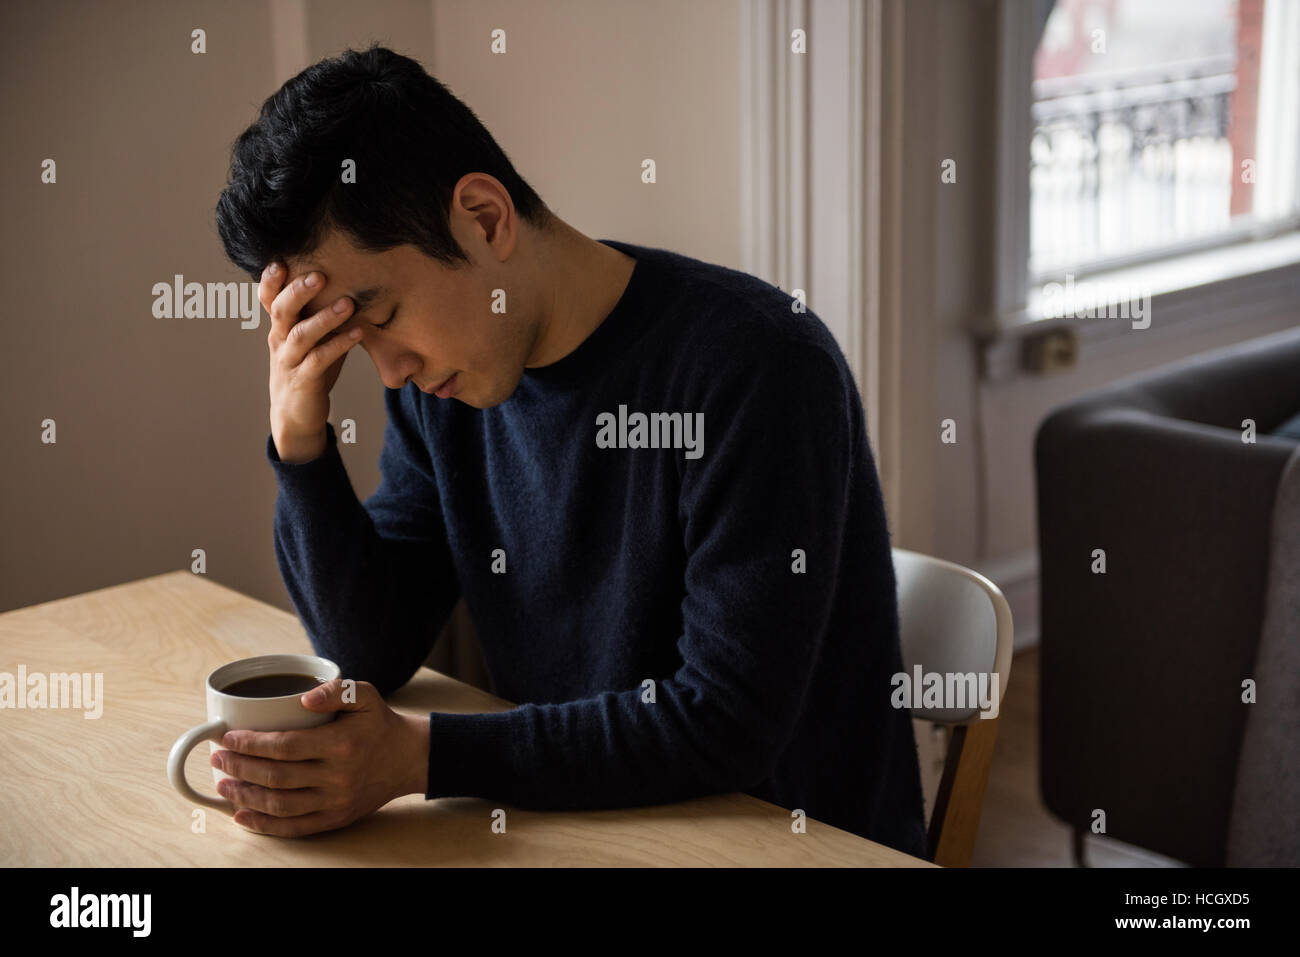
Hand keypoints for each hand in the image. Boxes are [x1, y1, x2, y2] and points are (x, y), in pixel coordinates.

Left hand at [210, 678, 429, 836]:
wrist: (409, 758)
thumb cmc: (380, 724)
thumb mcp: (365, 695)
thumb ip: (336, 691)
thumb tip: (303, 696)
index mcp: (341, 744)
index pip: (284, 746)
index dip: (250, 744)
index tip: (227, 737)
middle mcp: (337, 777)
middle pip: (275, 776)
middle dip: (239, 768)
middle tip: (217, 758)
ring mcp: (336, 802)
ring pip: (279, 805)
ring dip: (244, 796)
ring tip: (222, 785)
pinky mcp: (336, 819)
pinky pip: (294, 827)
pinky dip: (263, 825)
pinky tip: (242, 815)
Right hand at [261, 262, 362, 462]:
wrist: (296, 415)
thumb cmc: (310, 369)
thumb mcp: (314, 340)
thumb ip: (326, 316)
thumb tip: (355, 285)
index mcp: (280, 327)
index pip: (269, 299)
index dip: (271, 280)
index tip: (280, 260)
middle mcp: (280, 341)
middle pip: (282, 311)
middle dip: (298, 291)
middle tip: (319, 275)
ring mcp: (290, 362)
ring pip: (302, 335)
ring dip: (325, 318)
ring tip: (349, 303)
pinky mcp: (304, 381)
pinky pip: (320, 360)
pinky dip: (339, 345)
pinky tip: (357, 333)